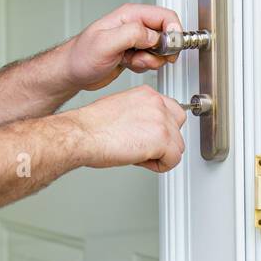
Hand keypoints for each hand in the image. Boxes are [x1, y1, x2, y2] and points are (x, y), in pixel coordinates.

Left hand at [64, 2, 184, 92]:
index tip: (170, 47)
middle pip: (167, 33)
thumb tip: (154, 35)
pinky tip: (129, 64)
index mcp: (130, 15)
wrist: (72, 72)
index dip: (173, 32)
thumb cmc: (81, 56)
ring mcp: (135, 40)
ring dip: (151, 60)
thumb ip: (131, 34)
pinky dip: (144, 66)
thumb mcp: (105, 43)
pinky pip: (152, 60)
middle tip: (147, 57)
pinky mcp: (134, 53)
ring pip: (161, 49)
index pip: (165, 16)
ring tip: (132, 60)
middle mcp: (134, 26)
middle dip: (162, 50)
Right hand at [72, 84, 187, 172]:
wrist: (82, 134)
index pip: (172, 111)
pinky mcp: (162, 139)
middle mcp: (156, 103)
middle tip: (143, 147)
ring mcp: (161, 120)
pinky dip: (159, 166)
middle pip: (178, 128)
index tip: (150, 137)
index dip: (162, 129)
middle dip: (164, 142)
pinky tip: (140, 160)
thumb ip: (139, 114)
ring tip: (137, 153)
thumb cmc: (92, 126)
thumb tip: (146, 127)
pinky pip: (173, 160)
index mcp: (147, 94)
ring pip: (177, 146)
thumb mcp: (120, 108)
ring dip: (160, 155)